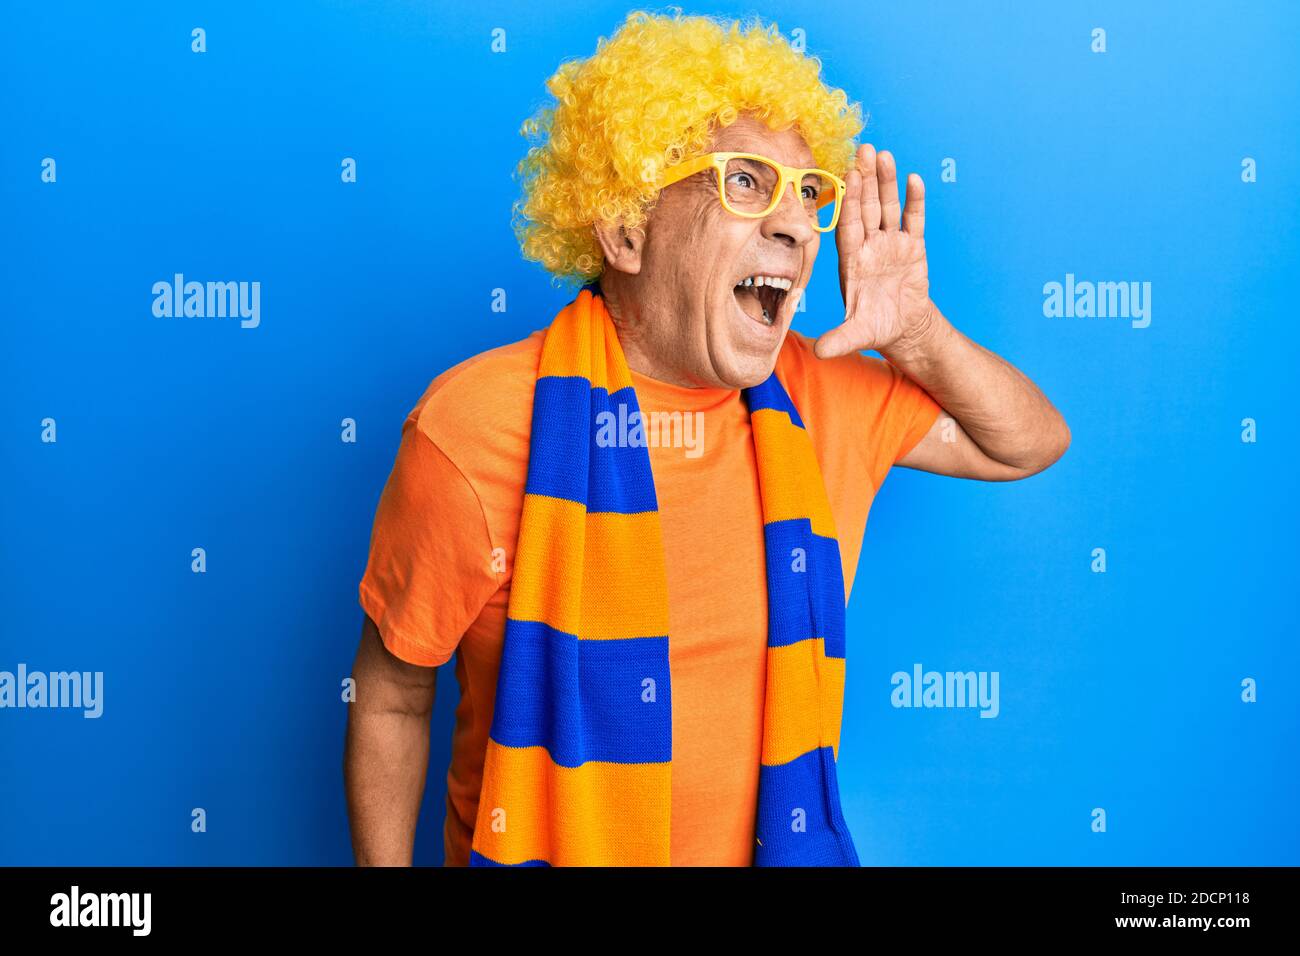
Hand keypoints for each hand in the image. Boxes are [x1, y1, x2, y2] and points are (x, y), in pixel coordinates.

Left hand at [814, 144, 933, 358]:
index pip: (849, 225)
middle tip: (863, 150)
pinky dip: (914, 201)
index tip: (847, 176)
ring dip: (886, 182)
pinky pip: (913, 220)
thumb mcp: (857, 335)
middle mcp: (869, 246)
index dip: (849, 201)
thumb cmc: (875, 328)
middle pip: (867, 208)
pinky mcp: (913, 247)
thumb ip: (839, 340)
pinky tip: (913, 179)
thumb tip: (820, 353)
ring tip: (884, 155)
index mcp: (852, 260)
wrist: (902, 329)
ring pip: (888, 207)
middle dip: (865, 180)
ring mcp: (891, 244)